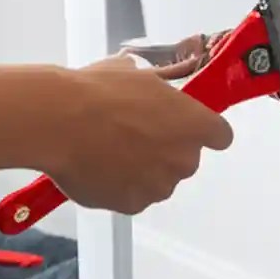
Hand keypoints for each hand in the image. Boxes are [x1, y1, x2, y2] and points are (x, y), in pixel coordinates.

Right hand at [45, 53, 233, 214]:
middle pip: (186, 159)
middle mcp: (184, 159)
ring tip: (109, 150)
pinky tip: (97, 167)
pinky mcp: (133, 205)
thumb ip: (161, 83)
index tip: (188, 127)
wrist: (58, 121)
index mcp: (195, 124)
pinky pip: (133, 197)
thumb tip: (166, 78)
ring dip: (143, 170)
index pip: (221, 136)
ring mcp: (159, 186)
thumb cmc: (97, 92)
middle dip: (167, 150)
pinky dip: (120, 188)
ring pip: (158, 180)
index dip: (204, 131)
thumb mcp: (137, 73)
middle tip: (135, 134)